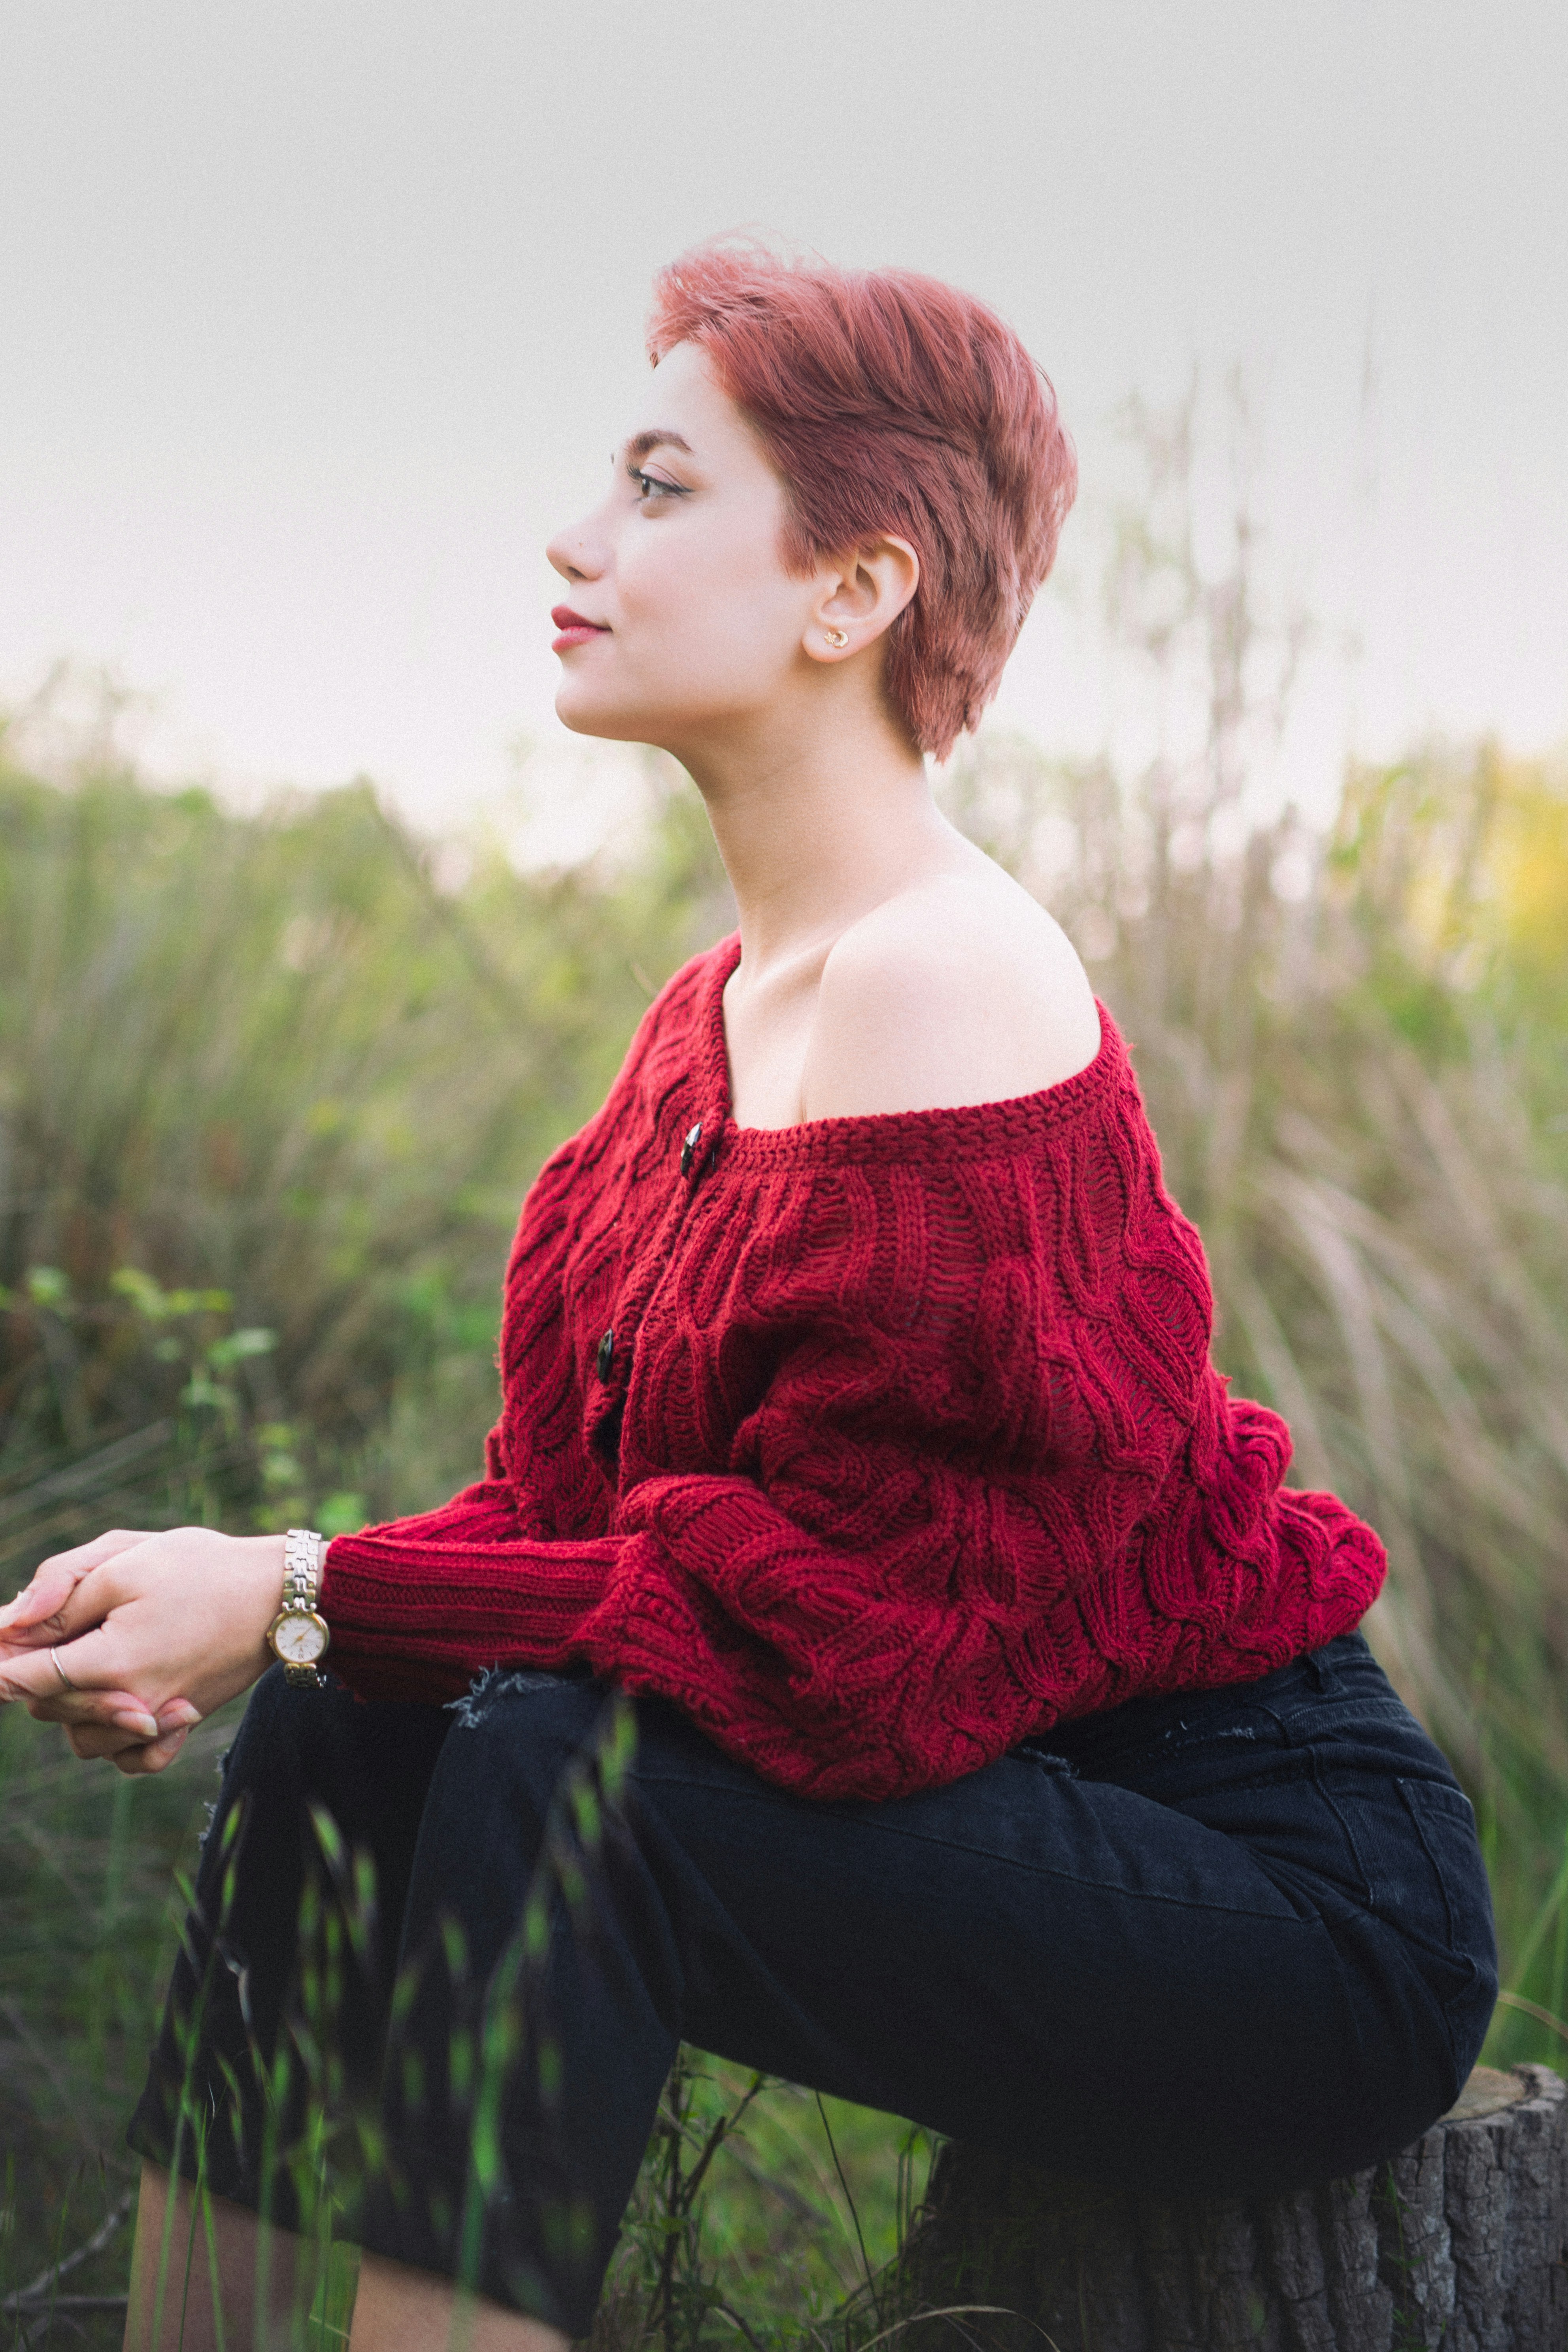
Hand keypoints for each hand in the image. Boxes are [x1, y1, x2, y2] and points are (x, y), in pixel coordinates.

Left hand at [0, 1526, 286, 1773]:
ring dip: (71, 1706)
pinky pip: (130, 1759)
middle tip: (52, 1625)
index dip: (1, 1662)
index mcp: (113, 1659)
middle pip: (47, 1708)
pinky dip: (116, 1741)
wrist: (281, 1595)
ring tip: (88, 1658)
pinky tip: (118, 1704)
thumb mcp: (125, 1558)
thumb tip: (9, 1621)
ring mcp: (159, 1719)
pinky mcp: (181, 1724)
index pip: (26, 1678)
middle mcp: (132, 1702)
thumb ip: (60, 1589)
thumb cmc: (203, 1567)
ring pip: (81, 1738)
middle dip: (35, 1671)